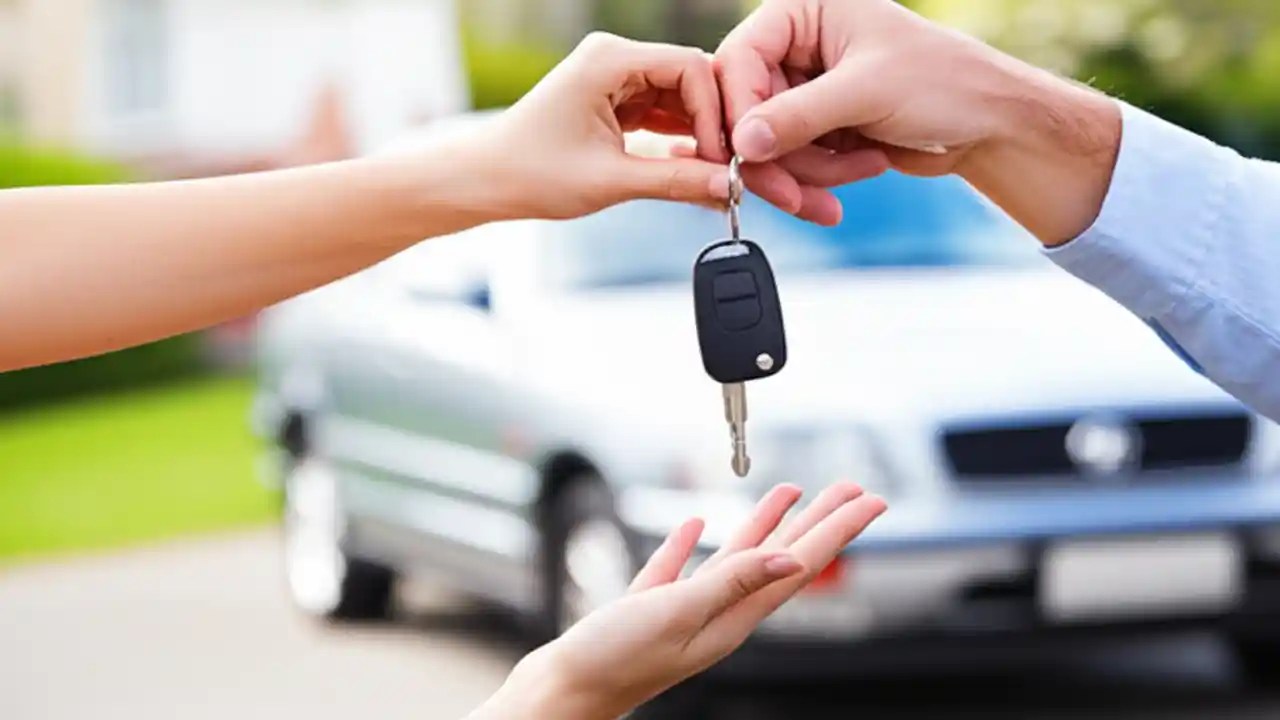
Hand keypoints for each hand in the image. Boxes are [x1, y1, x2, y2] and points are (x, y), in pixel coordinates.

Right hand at [472, 482, 885, 719]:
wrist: (560, 693)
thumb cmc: (613, 661)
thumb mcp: (677, 612)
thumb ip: (731, 581)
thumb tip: (791, 557)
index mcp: (733, 618)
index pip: (799, 565)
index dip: (837, 530)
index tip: (870, 502)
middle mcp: (718, 615)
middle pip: (782, 559)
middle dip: (818, 522)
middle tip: (851, 490)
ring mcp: (685, 613)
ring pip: (738, 561)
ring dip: (766, 526)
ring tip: (790, 494)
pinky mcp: (650, 610)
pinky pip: (682, 570)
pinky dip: (694, 546)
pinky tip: (696, 527)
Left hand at [485, 32, 731, 220]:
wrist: (485, 181)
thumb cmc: (529, 171)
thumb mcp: (610, 180)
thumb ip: (675, 181)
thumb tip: (725, 186)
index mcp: (608, 60)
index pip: (690, 68)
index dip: (715, 113)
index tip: (722, 156)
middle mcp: (613, 59)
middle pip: (689, 80)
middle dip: (711, 124)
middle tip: (727, 169)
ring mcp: (613, 79)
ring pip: (679, 99)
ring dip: (697, 135)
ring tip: (713, 175)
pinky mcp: (613, 102)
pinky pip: (661, 114)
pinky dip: (678, 141)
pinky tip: (691, 169)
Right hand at [715, 0, 1119, 238]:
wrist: (988, 124)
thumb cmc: (944, 82)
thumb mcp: (866, 91)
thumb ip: (798, 115)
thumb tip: (743, 141)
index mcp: (805, 12)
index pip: (741, 58)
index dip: (739, 109)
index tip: (747, 152)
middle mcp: (799, 47)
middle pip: (748, 110)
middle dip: (778, 157)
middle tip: (793, 194)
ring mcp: (807, 90)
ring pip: (768, 145)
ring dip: (809, 171)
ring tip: (861, 167)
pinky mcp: (817, 128)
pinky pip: (792, 163)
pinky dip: (820, 178)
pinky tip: (864, 168)